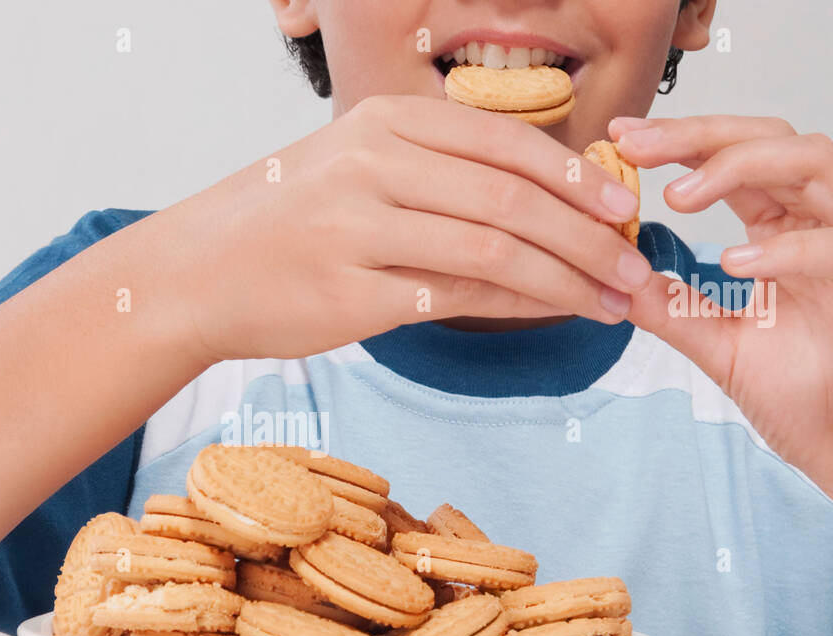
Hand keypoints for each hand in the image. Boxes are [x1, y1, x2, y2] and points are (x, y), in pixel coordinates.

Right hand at [141, 94, 650, 362]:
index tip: (624, 209)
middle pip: (513, 198)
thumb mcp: (353, 169)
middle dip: (590, 237)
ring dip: (567, 279)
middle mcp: (374, 165)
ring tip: (613, 301)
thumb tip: (537, 202)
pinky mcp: (351, 293)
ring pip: (494, 249)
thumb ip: (435, 175)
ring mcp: (359, 228)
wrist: (196, 275)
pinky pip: (456, 298)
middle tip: (636, 267)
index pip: (506, 143)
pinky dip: (516, 307)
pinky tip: (551, 315)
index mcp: (383, 123)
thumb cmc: (282, 224)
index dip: (578, 178)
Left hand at [612, 115, 832, 557]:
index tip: (622, 141)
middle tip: (638, 146)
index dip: (683, 143)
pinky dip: (786, 249)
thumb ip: (674, 312)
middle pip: (775, 141)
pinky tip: (735, 262)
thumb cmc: (811, 405)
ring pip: (817, 166)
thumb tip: (614, 280)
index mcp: (788, 238)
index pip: (740, 163)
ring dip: (741, 169)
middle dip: (702, 135)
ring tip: (678, 197)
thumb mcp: (722, 351)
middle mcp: (826, 231)